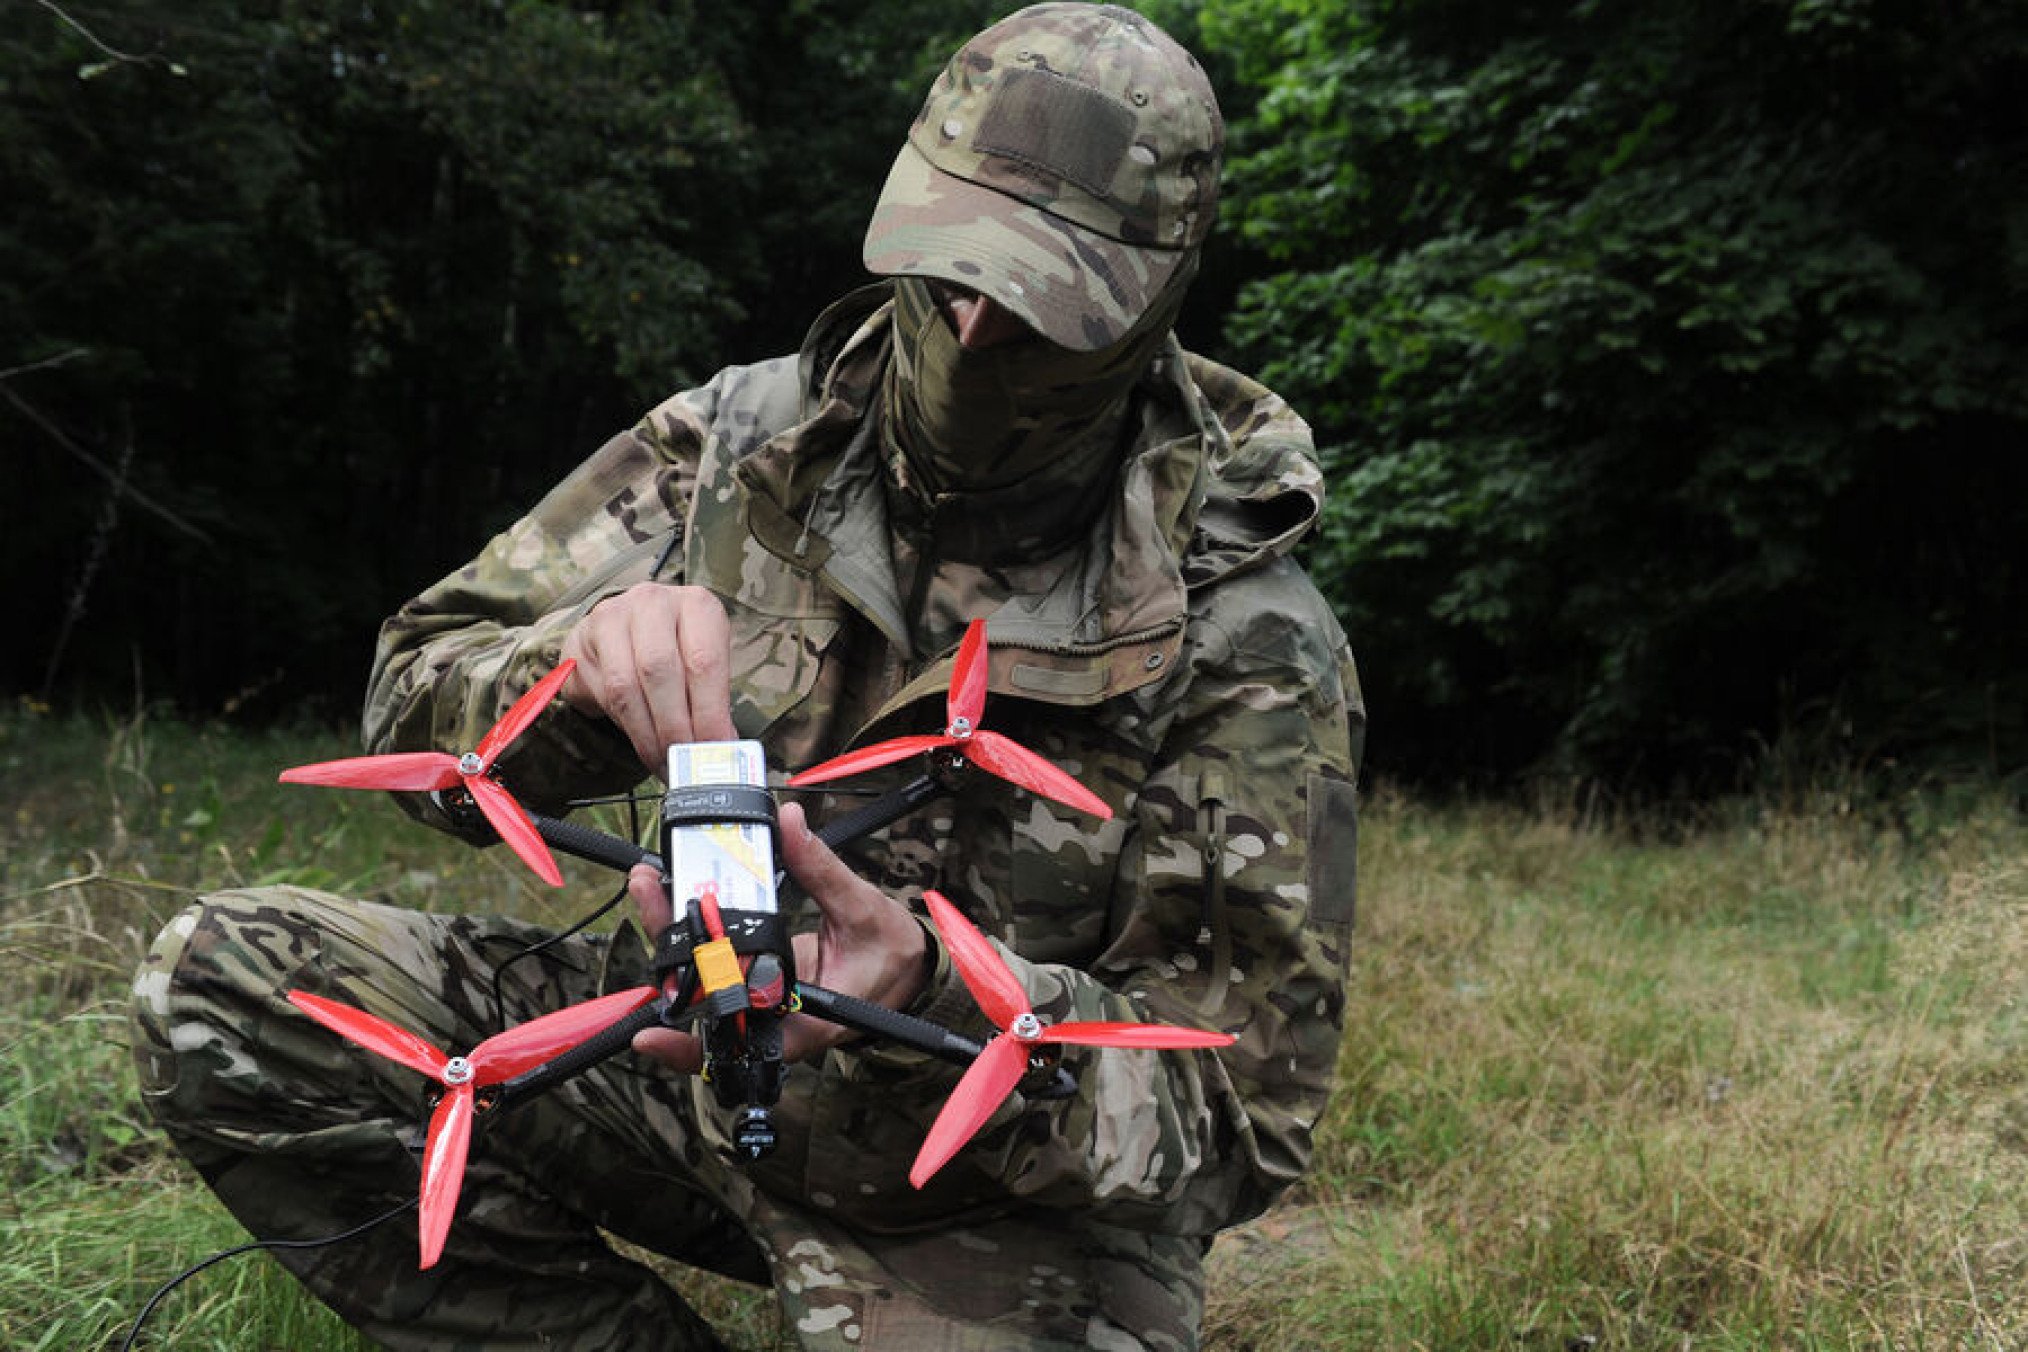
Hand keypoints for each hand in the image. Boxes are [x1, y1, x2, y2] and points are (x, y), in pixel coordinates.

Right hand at [559, 583, 734, 772]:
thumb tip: (724, 751)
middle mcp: (653, 602)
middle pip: (660, 673)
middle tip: (685, 763)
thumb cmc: (677, 648)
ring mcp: (613, 617)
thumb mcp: (704, 663)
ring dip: (647, 735)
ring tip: (665, 762)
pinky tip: (643, 743)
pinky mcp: (583, 639)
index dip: (709, 714)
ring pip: (626, 687)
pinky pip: (603, 693)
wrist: (625, 625)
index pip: (704, 662)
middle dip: (675, 728)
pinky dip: (626, 727)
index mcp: (697, 605)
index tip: (716, 751)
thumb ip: (714, 702)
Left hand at [631, 801, 929, 1072]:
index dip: (688, 1044)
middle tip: (649, 891)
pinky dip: (687, 934)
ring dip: (667, 934)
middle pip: (700, 1000)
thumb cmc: (888, 956)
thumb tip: (791, 824)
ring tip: (650, 883)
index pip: (735, 1041)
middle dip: (665, 946)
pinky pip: (709, 962)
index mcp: (800, 1022)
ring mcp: (756, 998)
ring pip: (696, 979)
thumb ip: (823, 871)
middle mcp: (769, 1017)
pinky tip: (669, 897)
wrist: (902, 969)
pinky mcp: (751, 975)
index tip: (652, 1035)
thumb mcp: (862, 911)